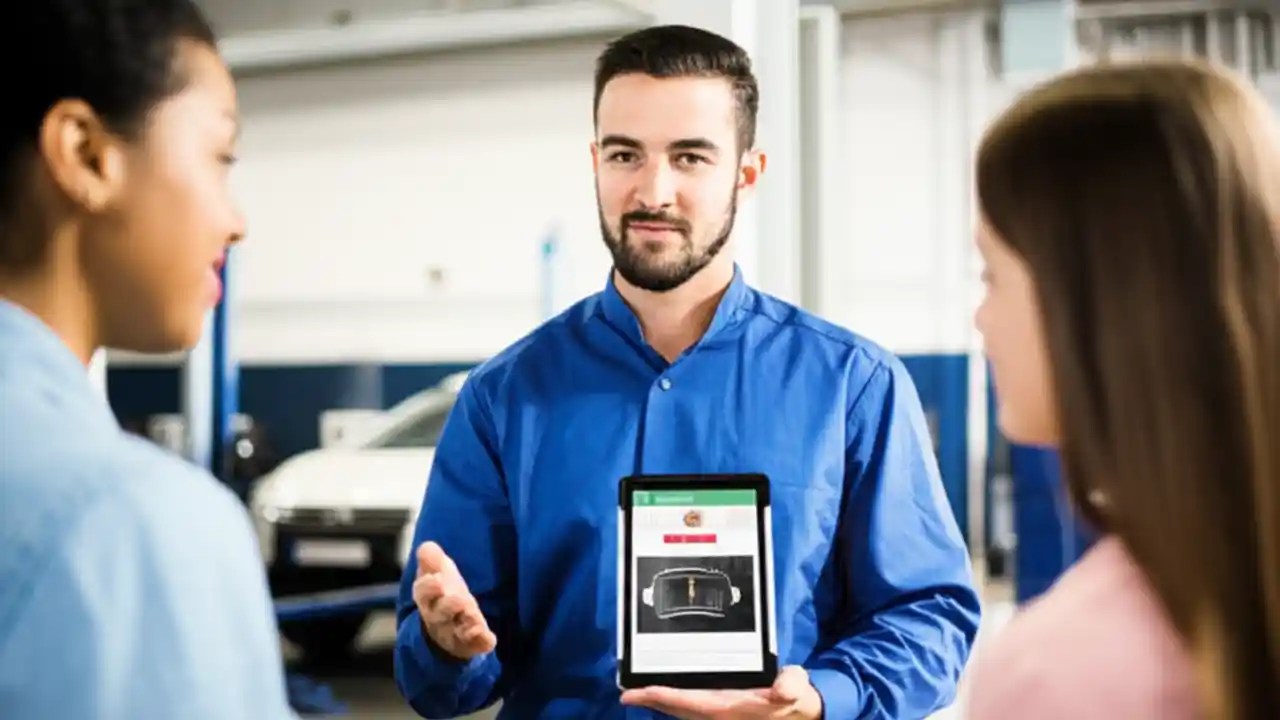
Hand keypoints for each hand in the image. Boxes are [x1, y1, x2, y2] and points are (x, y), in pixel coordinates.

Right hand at [412, 541, 496, 660]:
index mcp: (427, 599)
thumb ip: (431, 561)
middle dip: (449, 606)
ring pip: (457, 631)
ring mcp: (454, 633)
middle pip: (441, 614)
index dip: (429, 587)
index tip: (437, 579)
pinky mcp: (470, 644)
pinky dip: (481, 642)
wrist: (445, 629)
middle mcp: (438, 618)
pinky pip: (475, 645)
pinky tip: (489, 639)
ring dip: (466, 624)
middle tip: (460, 598)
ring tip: (474, 616)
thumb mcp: (436, 574)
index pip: (423, 593)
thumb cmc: (441, 595)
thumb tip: (427, 547)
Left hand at [620, 666, 821, 719]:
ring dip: (660, 703)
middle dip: (653, 702)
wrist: (802, 712)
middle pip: (679, 710)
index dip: (668, 698)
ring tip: (636, 695)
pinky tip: (662, 696)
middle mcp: (721, 716)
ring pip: (682, 711)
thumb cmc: (796, 697)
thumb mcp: (797, 688)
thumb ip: (791, 685)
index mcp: (733, 709)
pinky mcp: (721, 712)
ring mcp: (719, 716)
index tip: (645, 691)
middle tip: (628, 695)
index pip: (694, 703)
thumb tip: (783, 690)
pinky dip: (674, 703)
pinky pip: (690, 709)